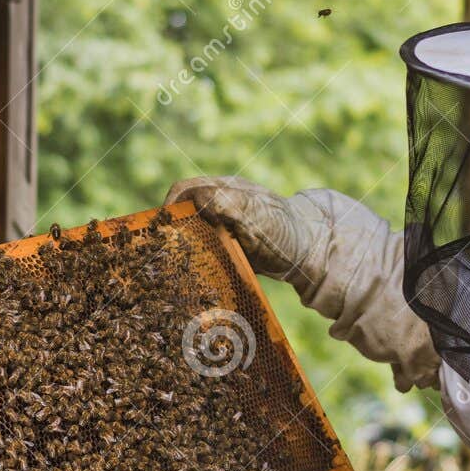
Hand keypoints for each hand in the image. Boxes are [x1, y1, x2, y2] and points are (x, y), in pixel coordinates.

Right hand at [164, 175, 317, 281]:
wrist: (310, 252)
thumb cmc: (285, 230)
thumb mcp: (257, 216)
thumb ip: (229, 204)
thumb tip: (198, 198)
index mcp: (225, 190)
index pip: (184, 190)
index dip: (168, 207)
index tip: (159, 230)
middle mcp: (221, 206)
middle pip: (183, 213)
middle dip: (170, 232)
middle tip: (161, 255)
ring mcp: (225, 226)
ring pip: (192, 234)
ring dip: (181, 250)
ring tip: (172, 270)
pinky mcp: (230, 247)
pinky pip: (205, 252)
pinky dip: (196, 263)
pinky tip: (193, 280)